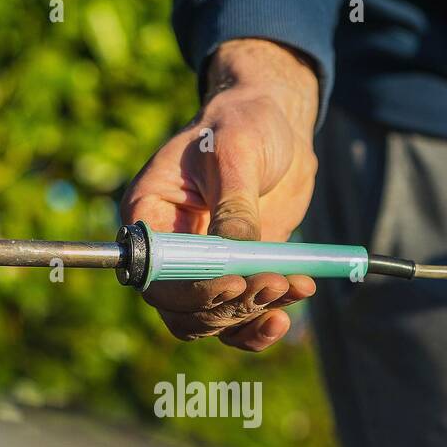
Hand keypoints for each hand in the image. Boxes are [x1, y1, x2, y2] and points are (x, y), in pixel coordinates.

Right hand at [120, 38, 319, 351]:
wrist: (275, 127)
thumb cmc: (244, 124)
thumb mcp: (237, 152)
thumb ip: (235, 206)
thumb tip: (237, 258)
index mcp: (150, 216)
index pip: (156, 274)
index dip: (192, 289)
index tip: (234, 282)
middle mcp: (168, 252)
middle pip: (184, 309)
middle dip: (231, 304)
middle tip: (277, 282)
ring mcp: (202, 270)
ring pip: (214, 320)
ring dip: (254, 314)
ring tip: (296, 286)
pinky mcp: (236, 278)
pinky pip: (241, 319)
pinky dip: (265, 321)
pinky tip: (296, 300)